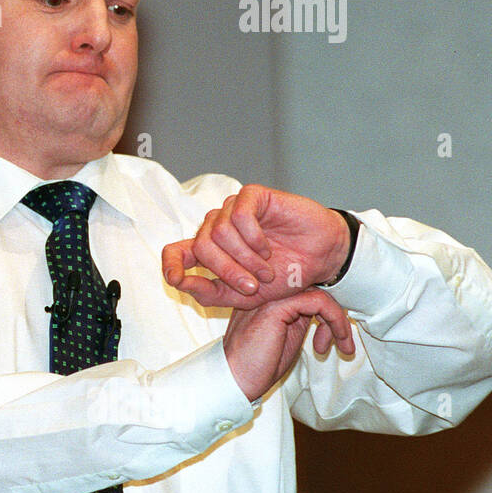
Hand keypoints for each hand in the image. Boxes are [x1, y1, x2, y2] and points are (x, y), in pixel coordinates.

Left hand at [162, 184, 350, 309]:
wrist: (321, 259)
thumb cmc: (285, 274)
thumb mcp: (244, 296)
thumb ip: (209, 293)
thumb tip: (178, 283)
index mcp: (210, 250)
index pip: (175, 251)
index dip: (170, 264)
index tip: (175, 280)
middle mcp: (216, 227)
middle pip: (200, 246)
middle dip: (225, 271)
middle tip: (252, 286)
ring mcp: (232, 209)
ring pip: (219, 232)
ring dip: (244, 258)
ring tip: (266, 269)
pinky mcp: (252, 196)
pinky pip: (238, 215)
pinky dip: (252, 237)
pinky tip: (267, 247)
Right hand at [224, 288, 355, 401]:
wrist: (235, 379)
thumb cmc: (255, 365)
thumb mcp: (285, 337)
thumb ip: (299, 319)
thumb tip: (325, 314)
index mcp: (266, 298)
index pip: (304, 291)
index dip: (325, 313)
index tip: (332, 338)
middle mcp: (267, 293)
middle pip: (313, 290)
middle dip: (335, 317)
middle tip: (343, 342)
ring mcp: (270, 297)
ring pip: (318, 294)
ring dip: (338, 320)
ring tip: (342, 343)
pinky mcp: (276, 306)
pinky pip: (316, 301)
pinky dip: (332, 319)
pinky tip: (329, 339)